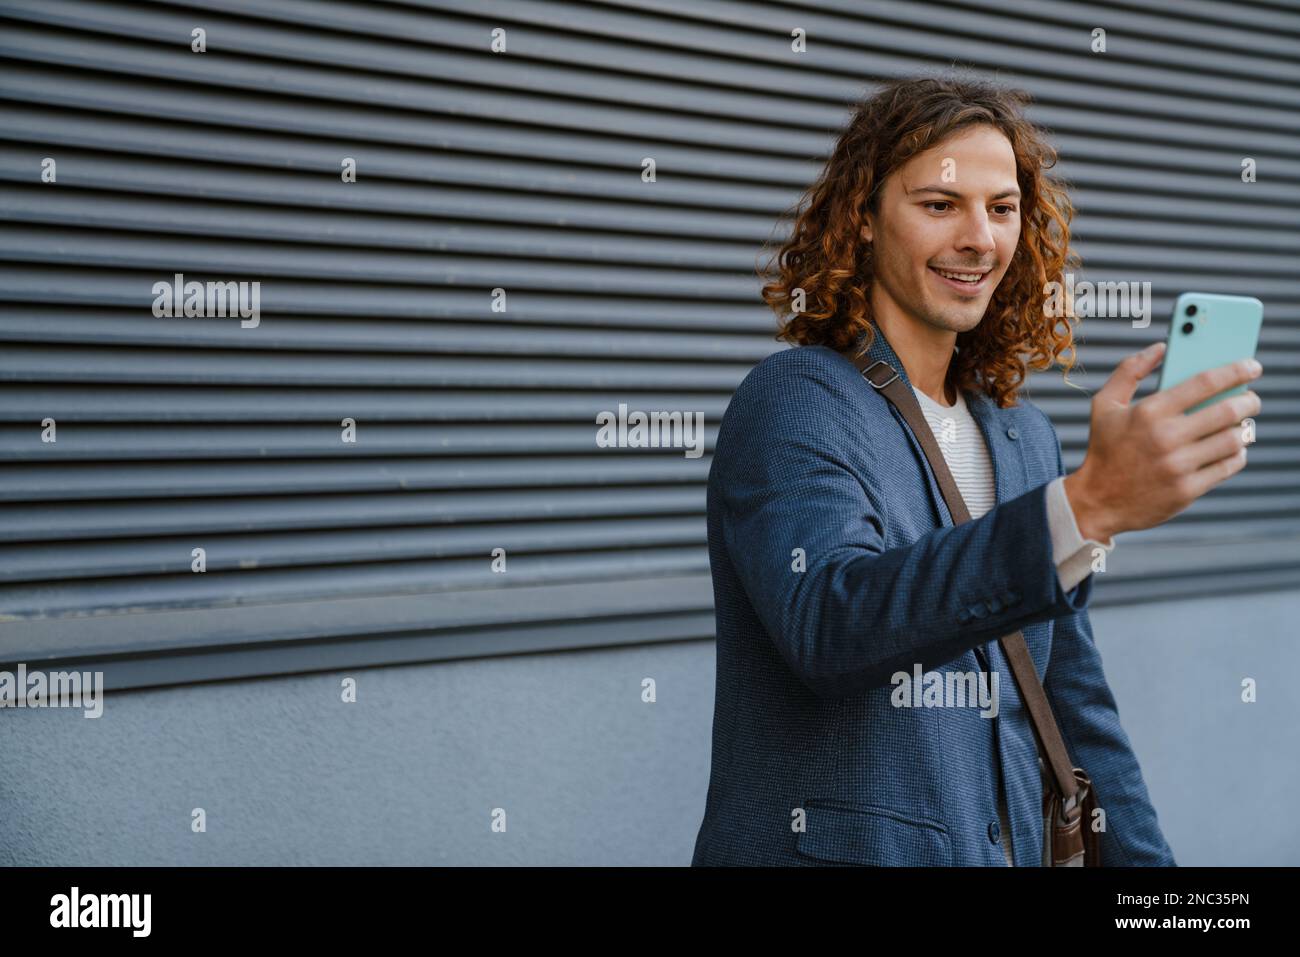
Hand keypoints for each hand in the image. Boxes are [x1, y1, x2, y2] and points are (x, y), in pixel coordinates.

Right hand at [1062, 342, 1261, 540]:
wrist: (1097, 501)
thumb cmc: (1104, 449)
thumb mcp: (1104, 404)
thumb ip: (1129, 370)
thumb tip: (1160, 347)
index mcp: (1148, 411)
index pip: (1205, 383)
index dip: (1236, 371)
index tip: (1252, 366)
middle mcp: (1166, 437)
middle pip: (1228, 411)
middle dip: (1249, 400)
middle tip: (1251, 399)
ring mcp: (1178, 466)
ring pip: (1233, 440)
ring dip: (1244, 429)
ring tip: (1240, 425)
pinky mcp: (1187, 490)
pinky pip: (1228, 466)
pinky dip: (1236, 454)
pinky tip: (1230, 449)